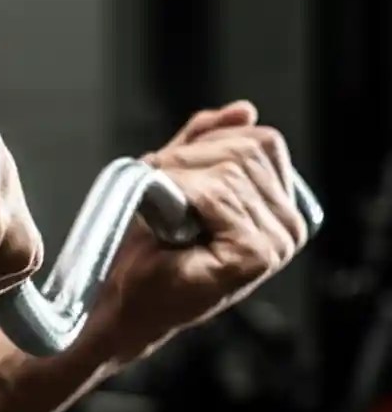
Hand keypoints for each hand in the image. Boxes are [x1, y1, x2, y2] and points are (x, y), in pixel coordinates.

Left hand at [91, 101, 310, 360]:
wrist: (120, 301)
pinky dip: (180, 195)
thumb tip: (245, 110)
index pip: (260, 141)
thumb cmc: (145, 249)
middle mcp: (290, 225)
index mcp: (281, 207)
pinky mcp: (256, 254)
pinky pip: (217, 196)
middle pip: (246, 150)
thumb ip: (207, 144)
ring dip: (178, 177)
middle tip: (153, 180)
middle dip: (188, 158)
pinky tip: (163, 216)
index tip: (168, 164)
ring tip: (156, 203)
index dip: (207, 143)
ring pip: (229, 170)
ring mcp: (278, 242)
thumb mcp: (178, 180)